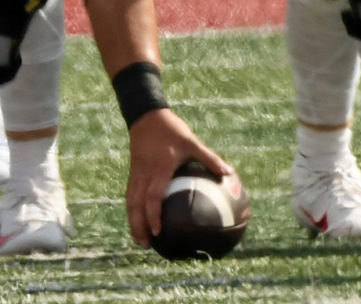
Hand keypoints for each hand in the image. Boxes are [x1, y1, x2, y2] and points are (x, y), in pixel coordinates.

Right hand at [125, 108, 233, 247]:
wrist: (147, 116)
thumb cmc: (172, 130)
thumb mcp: (192, 142)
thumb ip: (209, 158)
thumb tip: (229, 173)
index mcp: (160, 168)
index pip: (153, 195)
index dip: (153, 215)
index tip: (158, 231)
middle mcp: (145, 173)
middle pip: (136, 204)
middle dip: (139, 226)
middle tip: (146, 245)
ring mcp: (137, 173)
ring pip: (130, 201)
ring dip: (133, 221)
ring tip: (139, 239)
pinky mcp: (133, 171)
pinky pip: (130, 194)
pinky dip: (132, 209)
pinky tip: (138, 219)